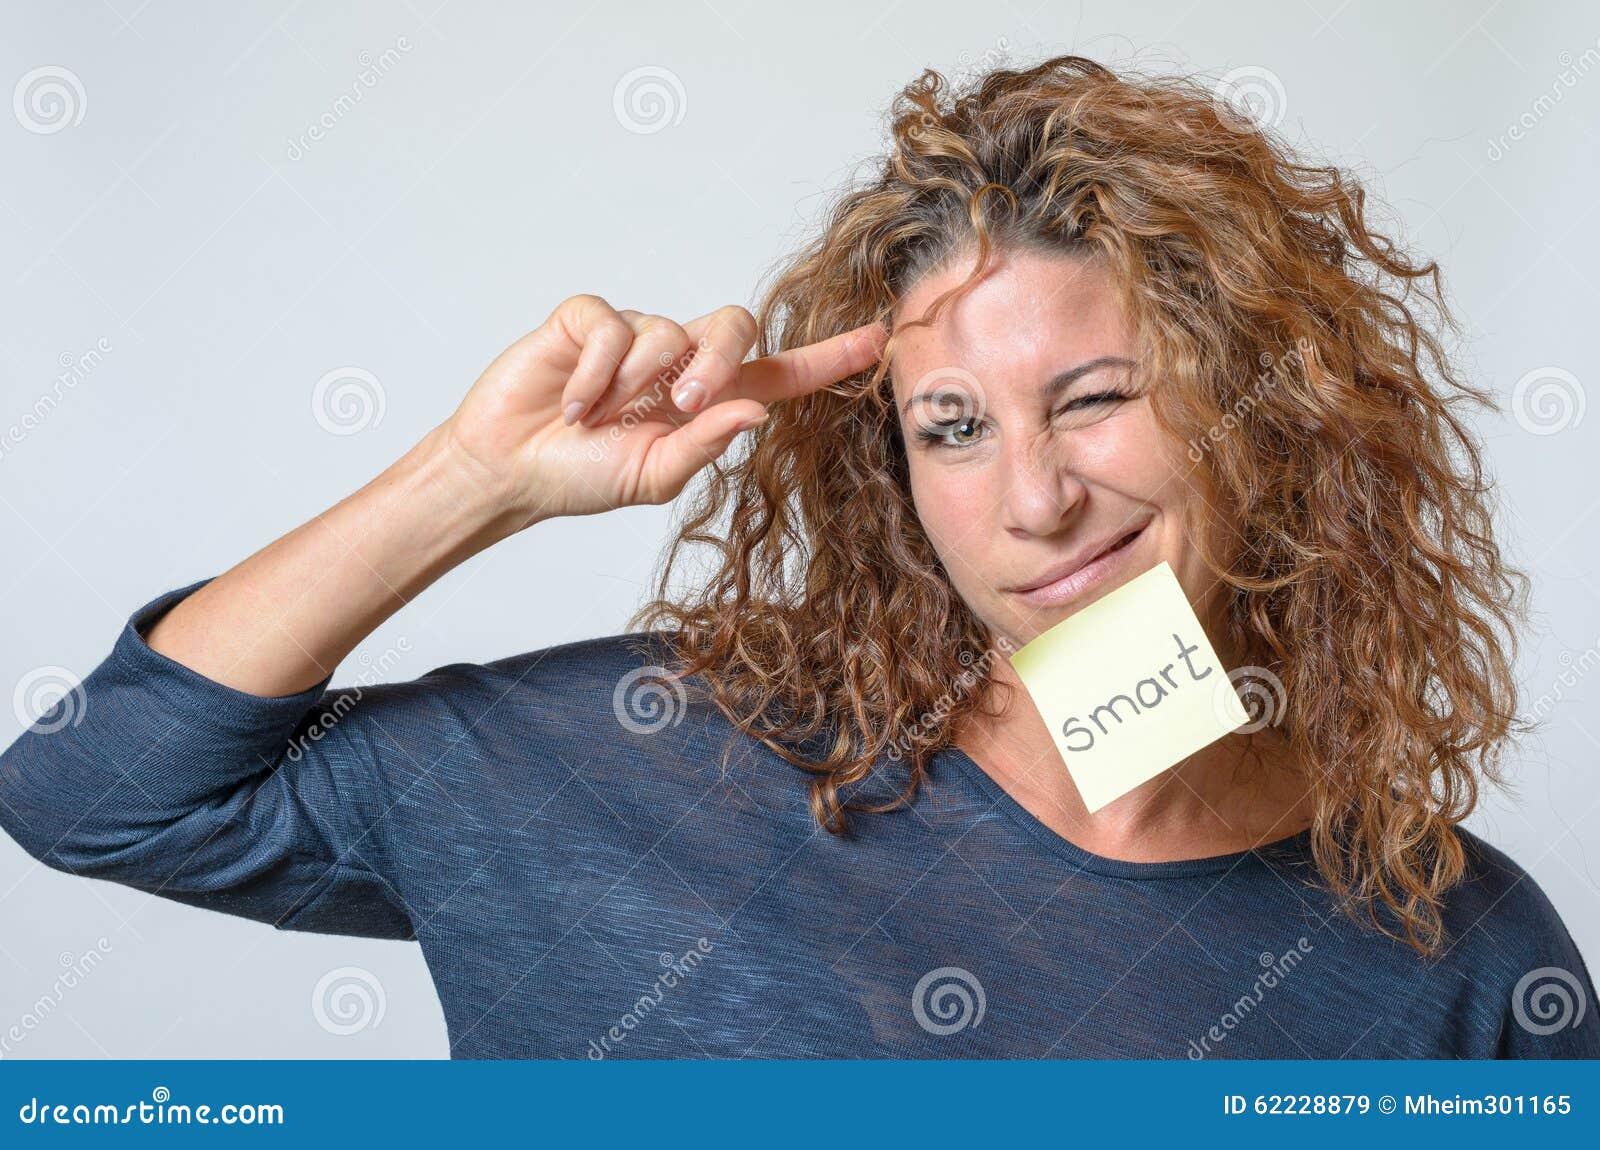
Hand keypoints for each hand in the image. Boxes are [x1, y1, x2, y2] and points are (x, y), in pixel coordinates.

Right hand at [439, 294, 886, 529]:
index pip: (781, 373)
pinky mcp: (588, 320)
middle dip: (716, 362)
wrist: (509, 472)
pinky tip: (573, 405)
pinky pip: (611, 325)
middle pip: (734, 326)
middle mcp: (680, 361)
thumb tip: (757, 411)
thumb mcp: (652, 476)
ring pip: (666, 330)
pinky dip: (594, 373)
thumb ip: (704, 444)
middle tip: (682, 403)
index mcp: (709, 402)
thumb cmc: (582, 477)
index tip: (880, 337)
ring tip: (598, 419)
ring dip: (632, 385)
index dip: (830, 357)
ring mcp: (635, 336)